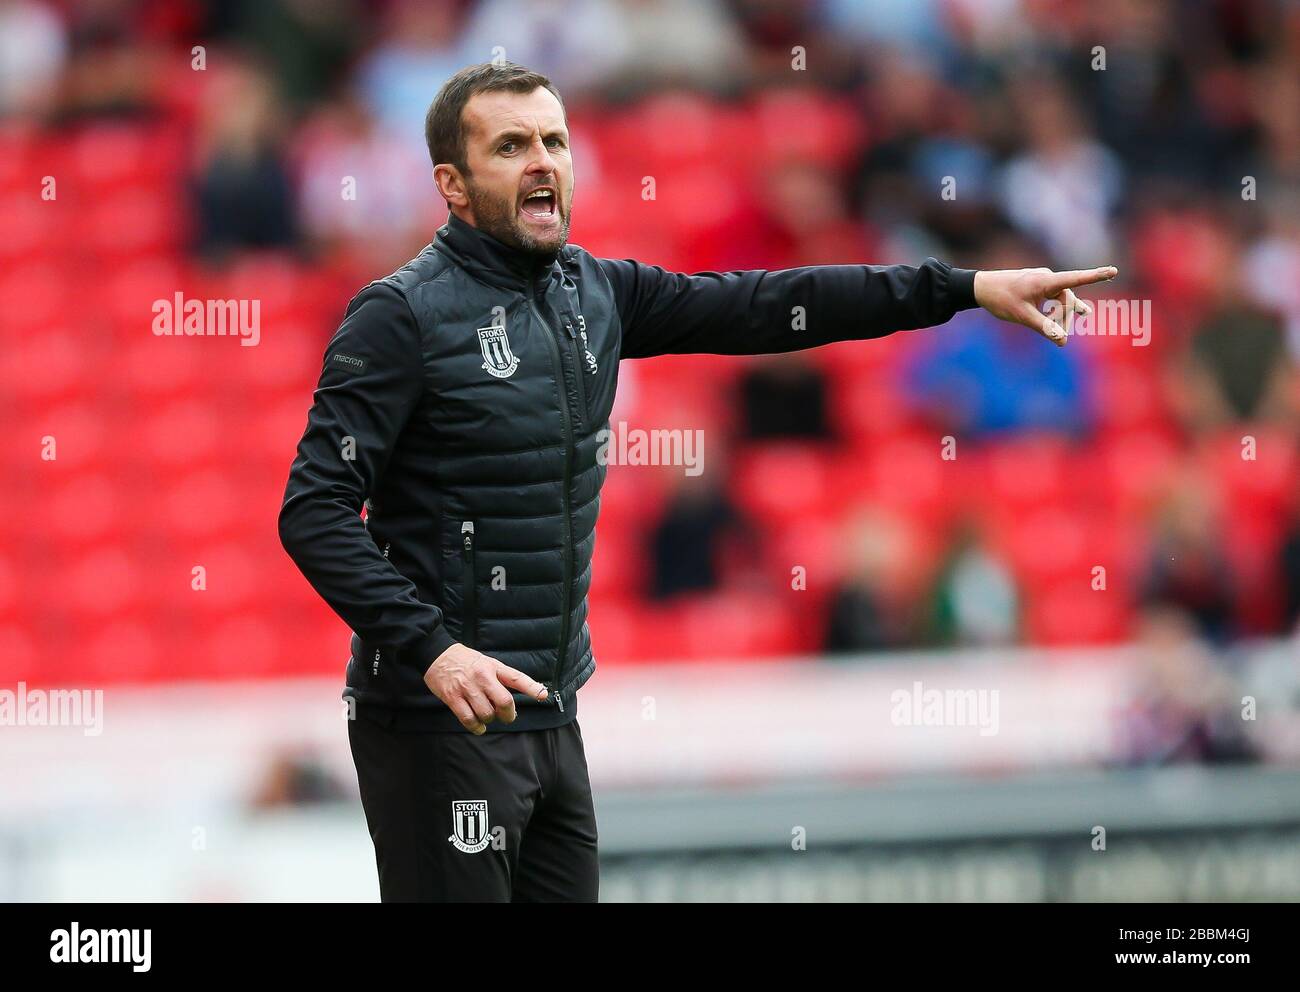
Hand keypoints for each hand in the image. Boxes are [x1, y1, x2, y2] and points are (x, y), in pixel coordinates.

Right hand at [423, 642, 548, 733]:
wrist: (437, 654)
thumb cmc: (465, 660)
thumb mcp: (487, 662)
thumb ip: (501, 677)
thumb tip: (515, 697)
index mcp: (493, 667)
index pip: (516, 677)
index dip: (532, 687)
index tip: (543, 695)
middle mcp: (482, 677)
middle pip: (504, 702)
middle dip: (508, 715)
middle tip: (507, 717)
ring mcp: (467, 688)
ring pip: (486, 713)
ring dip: (490, 720)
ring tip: (487, 717)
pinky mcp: (452, 698)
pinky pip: (468, 719)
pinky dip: (476, 727)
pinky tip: (478, 726)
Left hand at [973, 265, 1117, 346]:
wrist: (980, 287)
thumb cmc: (1000, 299)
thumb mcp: (1023, 316)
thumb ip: (1044, 328)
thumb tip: (1062, 341)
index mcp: (1045, 281)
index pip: (1075, 279)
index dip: (1095, 276)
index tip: (1114, 270)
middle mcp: (1047, 278)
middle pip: (1067, 299)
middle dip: (1066, 318)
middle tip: (1061, 340)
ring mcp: (1042, 280)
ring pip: (1060, 299)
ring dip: (1062, 314)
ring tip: (1085, 315)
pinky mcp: (1037, 284)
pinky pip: (1052, 298)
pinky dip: (1054, 309)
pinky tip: (1065, 315)